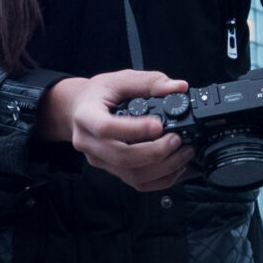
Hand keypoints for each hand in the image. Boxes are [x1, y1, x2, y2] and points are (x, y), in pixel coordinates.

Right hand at [36, 70, 193, 192]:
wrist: (79, 110)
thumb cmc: (98, 94)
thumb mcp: (120, 79)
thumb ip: (150, 81)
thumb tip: (177, 87)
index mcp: (87, 116)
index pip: (106, 128)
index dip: (134, 129)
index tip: (158, 125)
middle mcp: (89, 143)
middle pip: (122, 157)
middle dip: (156, 152)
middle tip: (177, 140)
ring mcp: (100, 160)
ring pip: (132, 175)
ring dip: (164, 168)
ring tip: (183, 152)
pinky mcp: (112, 170)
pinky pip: (138, 183)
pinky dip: (162, 179)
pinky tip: (176, 166)